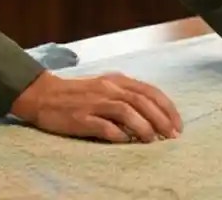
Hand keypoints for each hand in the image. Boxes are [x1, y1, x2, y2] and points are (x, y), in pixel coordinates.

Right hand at [10, 71, 181, 142]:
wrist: (44, 94)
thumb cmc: (79, 94)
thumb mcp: (106, 87)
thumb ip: (127, 97)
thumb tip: (153, 116)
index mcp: (117, 80)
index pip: (150, 91)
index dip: (167, 108)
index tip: (178, 125)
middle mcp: (108, 88)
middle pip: (141, 101)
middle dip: (161, 119)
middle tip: (172, 137)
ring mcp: (94, 102)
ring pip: (125, 111)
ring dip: (143, 127)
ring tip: (153, 141)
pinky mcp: (80, 118)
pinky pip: (103, 126)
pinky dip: (118, 134)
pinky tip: (126, 142)